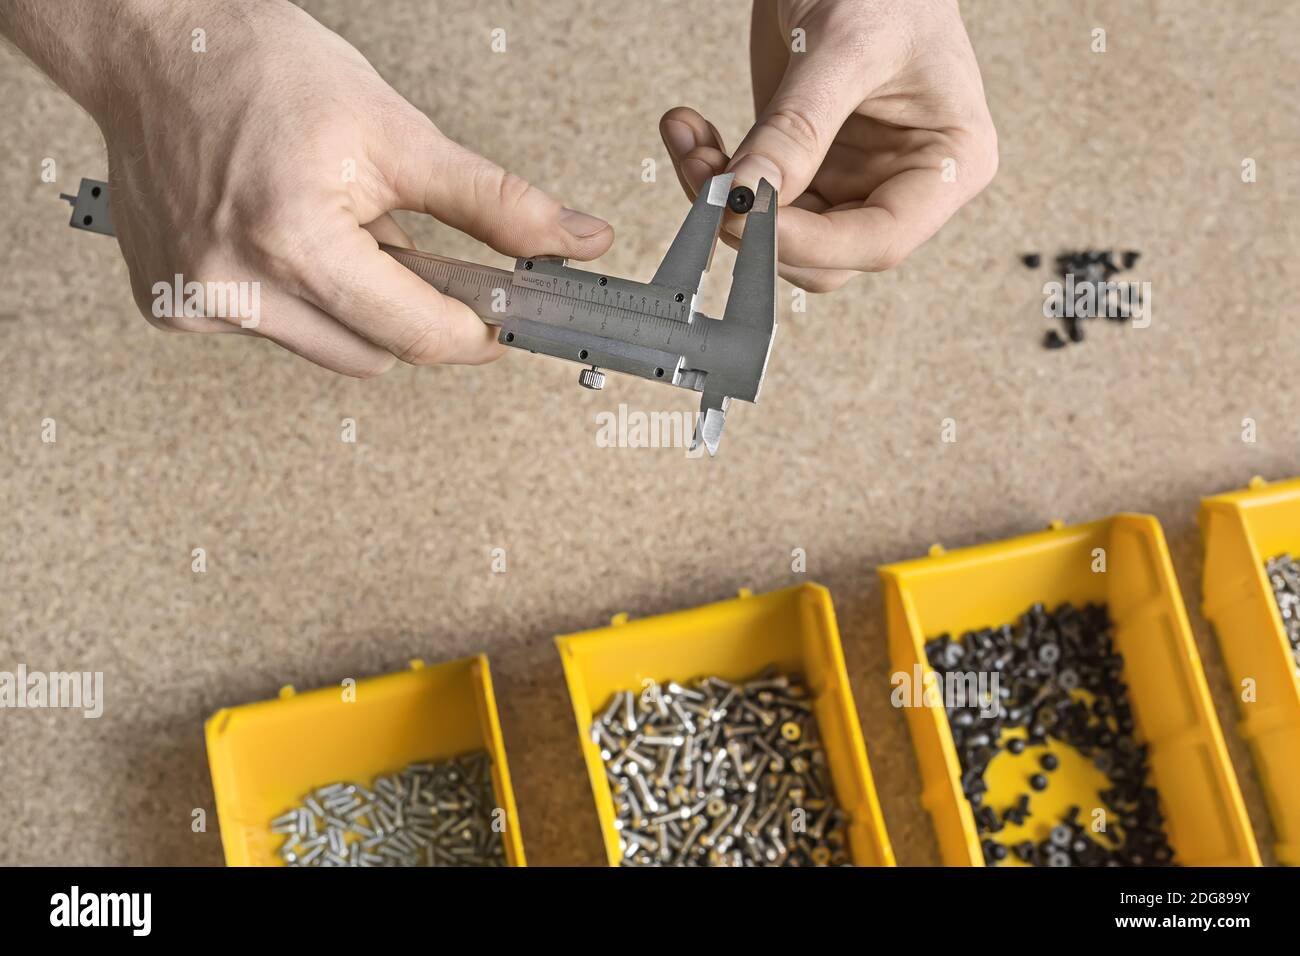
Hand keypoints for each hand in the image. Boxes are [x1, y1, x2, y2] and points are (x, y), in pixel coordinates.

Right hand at [9, 0, 614, 375]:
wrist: (154, 48)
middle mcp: (234, 287)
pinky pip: (275, 334)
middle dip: (405, 311)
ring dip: (351, 305)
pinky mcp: (172, 311)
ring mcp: (196, 305)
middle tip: (402, 246)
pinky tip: (280, 240)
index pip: (418, 334)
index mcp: (293, 241)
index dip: (473, 332)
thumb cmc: (261, 73)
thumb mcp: (399, 133)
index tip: (499, 321)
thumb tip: (574, 241)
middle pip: (376, 355)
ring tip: (328, 229)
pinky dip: (298, 300)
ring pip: (328, 350)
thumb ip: (495, 203)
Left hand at [660, 0, 996, 291]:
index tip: (746, 219)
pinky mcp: (804, 168)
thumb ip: (798, 129)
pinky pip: (752, 198)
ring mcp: (850, 181)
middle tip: (703, 179)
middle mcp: (900, 185)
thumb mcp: (844, 48)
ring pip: (777, 234)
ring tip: (687, 140)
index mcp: (948, 164)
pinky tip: (687, 132)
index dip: (810, 244)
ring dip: (722, 200)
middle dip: (755, 224)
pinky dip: (713, 174)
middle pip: (824, 253)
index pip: (880, 239)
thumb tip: (748, 197)